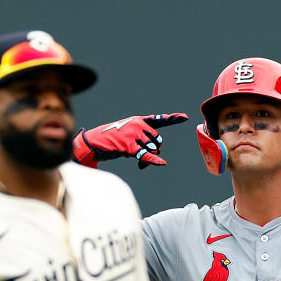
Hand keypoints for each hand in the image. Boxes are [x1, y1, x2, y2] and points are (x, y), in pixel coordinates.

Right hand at [72, 113, 188, 168]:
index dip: (173, 118)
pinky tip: (162, 163)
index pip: (159, 120)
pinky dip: (154, 160)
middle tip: (145, 154)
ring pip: (153, 149)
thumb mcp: (130, 137)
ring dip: (149, 157)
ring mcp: (134, 135)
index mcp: (139, 121)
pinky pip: (146, 155)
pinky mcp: (129, 146)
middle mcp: (138, 125)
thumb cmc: (115, 140)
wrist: (96, 141)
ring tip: (138, 159)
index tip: (185, 117)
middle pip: (158, 140)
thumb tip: (159, 159)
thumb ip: (145, 143)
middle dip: (155, 149)